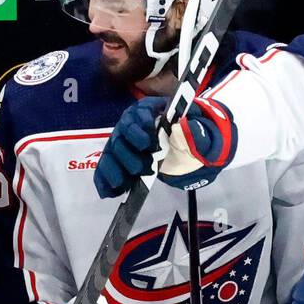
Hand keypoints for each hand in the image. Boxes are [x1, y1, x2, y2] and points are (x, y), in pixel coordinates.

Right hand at [94, 96, 237, 198]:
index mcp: (151, 110)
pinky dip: (105, 180)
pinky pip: (106, 167)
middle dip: (129, 153)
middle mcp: (132, 123)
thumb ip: (195, 131)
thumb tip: (185, 128)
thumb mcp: (199, 132)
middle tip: (145, 167)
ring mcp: (123, 142)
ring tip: (125, 183)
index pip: (139, 114)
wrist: (187, 152)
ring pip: (111, 152)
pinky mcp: (119, 160)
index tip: (147, 143)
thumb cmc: (191, 137)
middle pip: (122, 135)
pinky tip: (110, 192)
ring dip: (115, 168)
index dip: (140, 128)